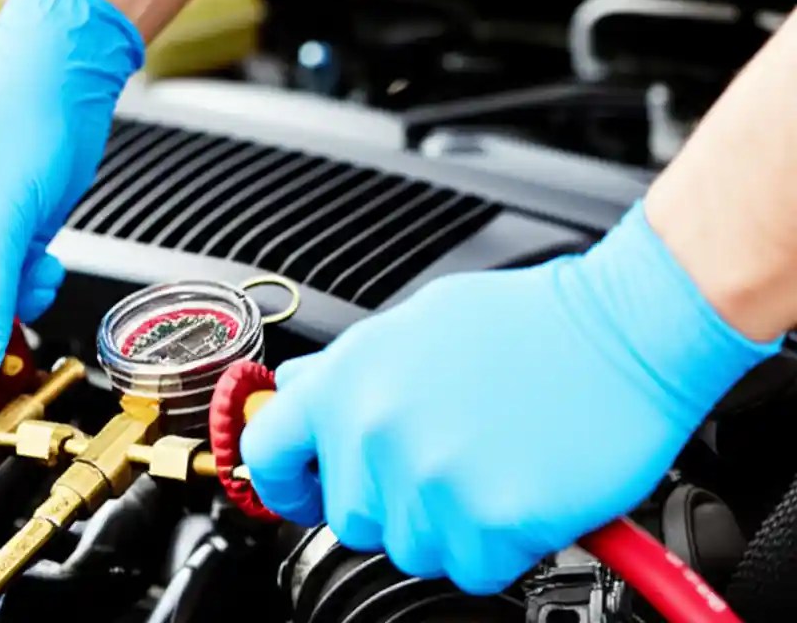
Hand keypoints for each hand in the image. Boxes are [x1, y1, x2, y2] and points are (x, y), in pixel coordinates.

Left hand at [242, 202, 779, 593]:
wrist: (624, 329)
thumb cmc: (528, 324)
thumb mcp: (413, 324)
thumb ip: (347, 371)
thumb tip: (296, 394)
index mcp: (348, 380)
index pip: (269, 455)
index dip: (286, 482)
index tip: (306, 489)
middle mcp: (375, 430)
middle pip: (351, 517)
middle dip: (394, 501)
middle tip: (447, 461)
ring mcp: (429, 480)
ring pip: (411, 548)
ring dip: (448, 524)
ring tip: (490, 466)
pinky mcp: (489, 521)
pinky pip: (472, 569)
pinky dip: (498, 546)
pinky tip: (520, 491)